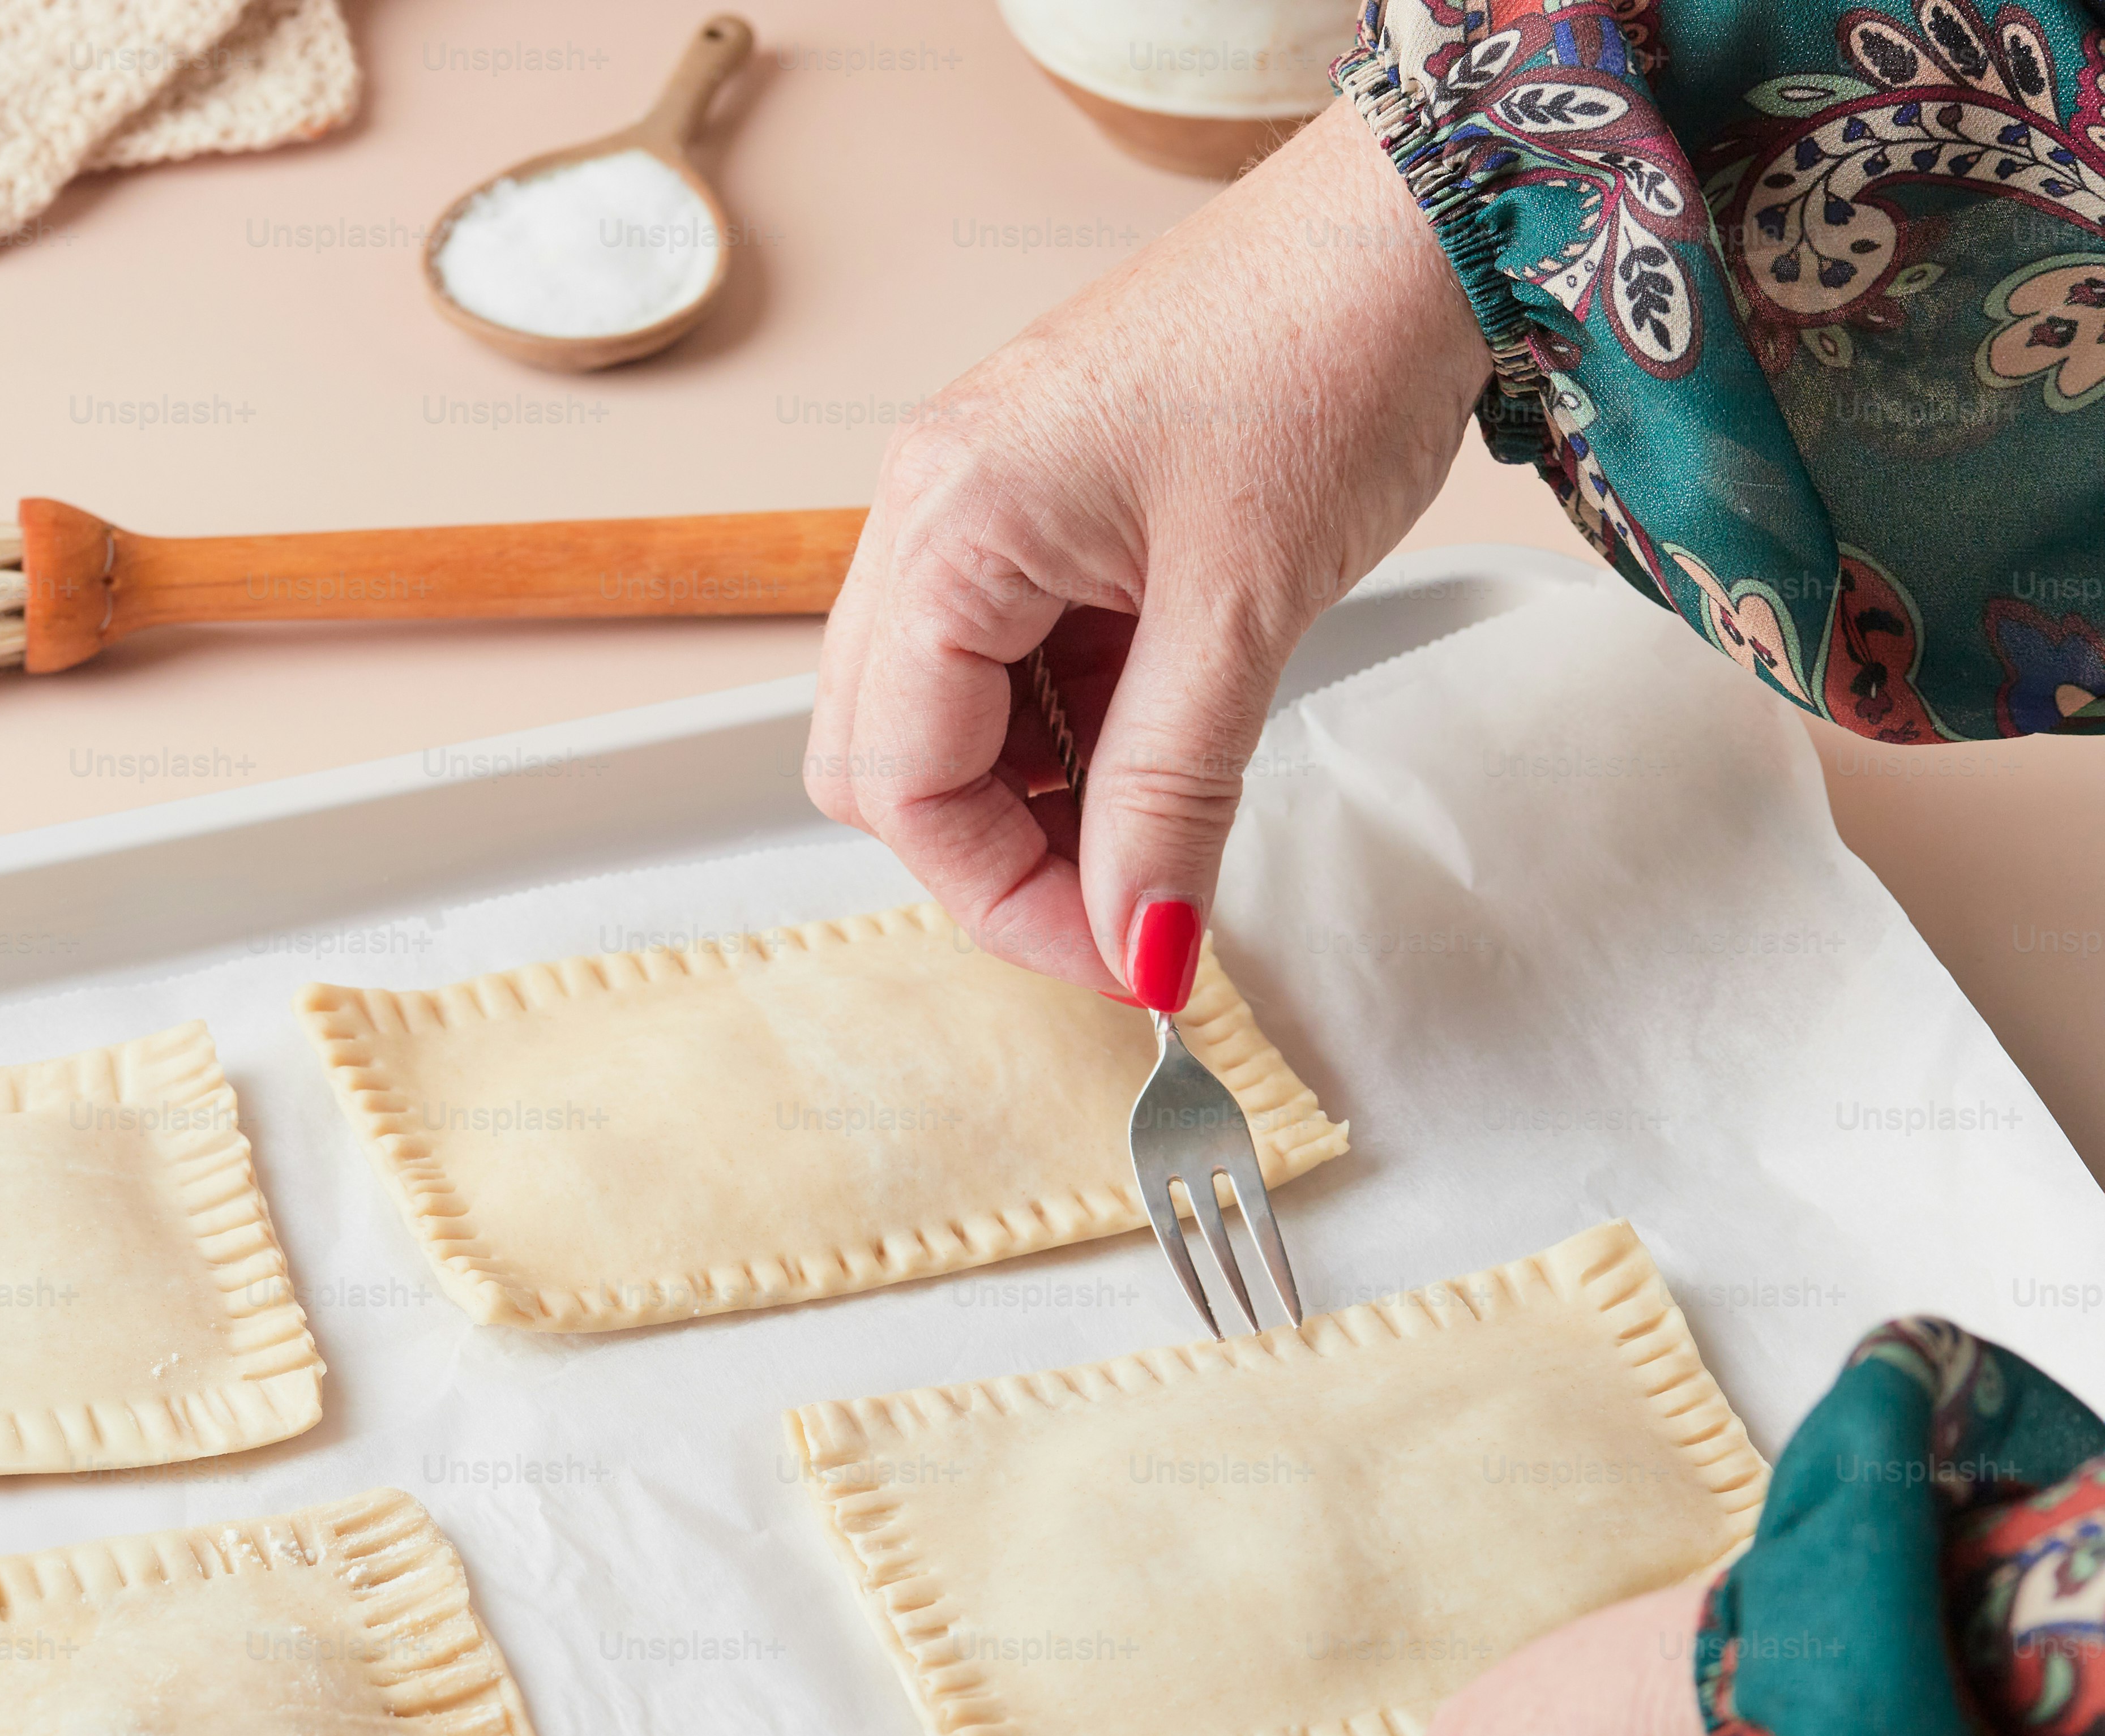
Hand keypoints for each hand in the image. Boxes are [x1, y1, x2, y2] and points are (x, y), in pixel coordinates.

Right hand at [804, 99, 1491, 1002]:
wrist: (1409, 216)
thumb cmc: (1328, 354)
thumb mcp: (1245, 614)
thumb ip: (1171, 795)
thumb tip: (1138, 949)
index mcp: (949, 527)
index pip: (903, 780)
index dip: (1002, 897)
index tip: (1118, 961)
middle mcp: (928, 509)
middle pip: (883, 755)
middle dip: (992, 855)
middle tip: (1123, 911)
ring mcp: (971, 500)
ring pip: (938, 713)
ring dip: (1034, 796)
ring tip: (1158, 825)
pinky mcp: (1031, 498)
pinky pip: (1003, 654)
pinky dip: (1066, 727)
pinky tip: (1154, 742)